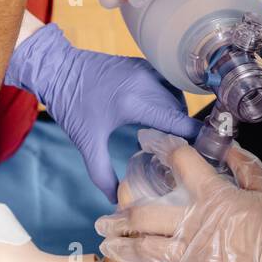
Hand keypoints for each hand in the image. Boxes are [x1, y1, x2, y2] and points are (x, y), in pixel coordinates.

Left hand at [4, 23, 200, 201]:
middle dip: (181, 128)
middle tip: (176, 148)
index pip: (178, 120)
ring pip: (175, 94)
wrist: (56, 69)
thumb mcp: (86, 143)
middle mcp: (145, 82)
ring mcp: (144, 69)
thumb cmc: (70, 105)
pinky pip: (166, 81)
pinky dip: (168, 96)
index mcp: (135, 102)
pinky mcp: (140, 63)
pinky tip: (158, 111)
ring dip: (176, 111)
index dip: (194, 136)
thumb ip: (102, 174)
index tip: (205, 149)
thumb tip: (114, 199)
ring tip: (166, 131)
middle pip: (179, 109)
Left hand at [95, 130, 261, 261]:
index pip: (181, 163)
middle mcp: (191, 223)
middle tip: (104, 218)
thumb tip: (231, 147)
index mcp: (210, 196)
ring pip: (144, 249)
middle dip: (121, 216)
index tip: (148, 142)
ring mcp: (188, 255)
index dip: (163, 149)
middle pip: (145, 215)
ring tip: (107, 243)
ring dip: (122, 246)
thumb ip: (246, 167)